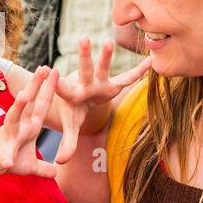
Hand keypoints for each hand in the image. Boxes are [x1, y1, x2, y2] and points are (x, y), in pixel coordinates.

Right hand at [0, 66, 60, 178]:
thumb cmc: (4, 158)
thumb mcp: (28, 165)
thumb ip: (43, 167)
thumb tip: (55, 173)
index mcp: (29, 126)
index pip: (41, 104)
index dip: (49, 89)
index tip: (56, 71)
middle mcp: (18, 127)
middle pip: (28, 104)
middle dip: (35, 86)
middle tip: (43, 68)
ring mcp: (7, 137)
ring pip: (13, 119)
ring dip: (18, 108)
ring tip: (24, 96)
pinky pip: (3, 156)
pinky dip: (5, 158)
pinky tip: (8, 162)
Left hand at [54, 38, 150, 161]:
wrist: (82, 97)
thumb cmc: (73, 110)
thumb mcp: (70, 125)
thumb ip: (66, 142)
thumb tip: (59, 163)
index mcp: (72, 94)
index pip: (62, 88)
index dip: (57, 82)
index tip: (50, 68)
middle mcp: (86, 85)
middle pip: (84, 70)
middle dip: (84, 56)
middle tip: (83, 39)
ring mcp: (100, 82)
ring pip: (103, 68)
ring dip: (107, 56)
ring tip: (108, 41)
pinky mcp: (113, 84)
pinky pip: (128, 78)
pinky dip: (138, 72)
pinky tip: (151, 61)